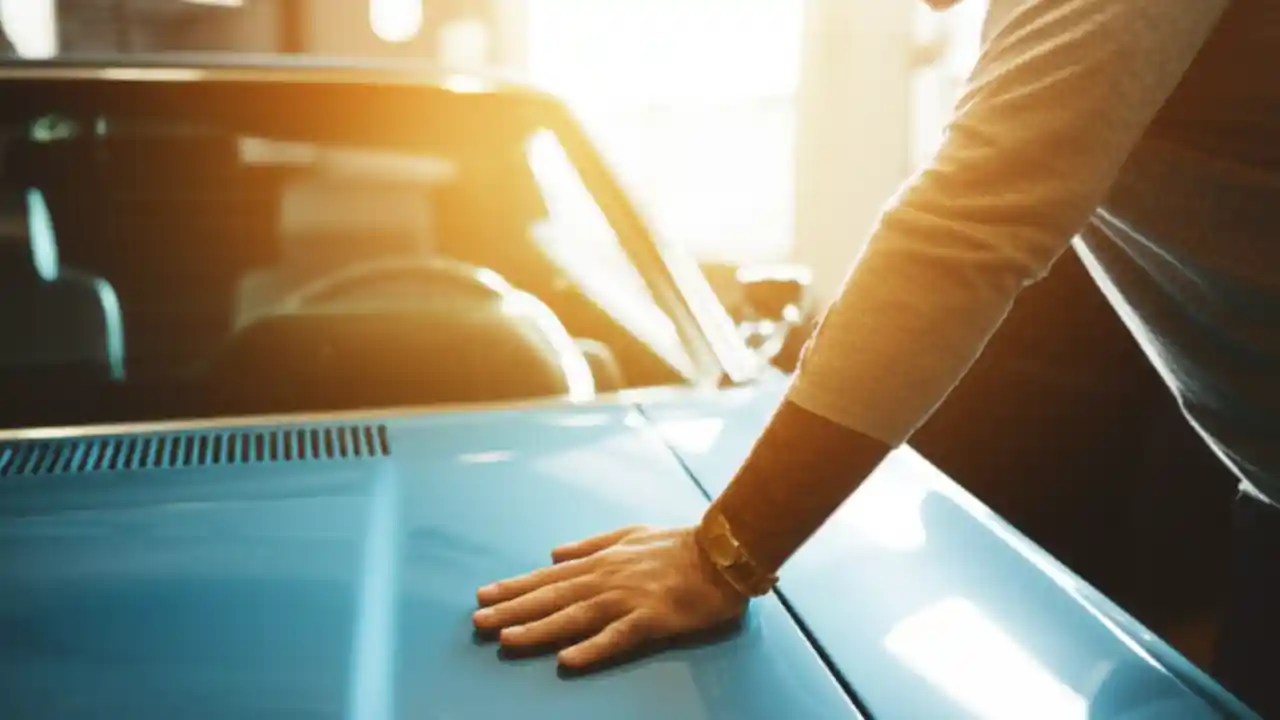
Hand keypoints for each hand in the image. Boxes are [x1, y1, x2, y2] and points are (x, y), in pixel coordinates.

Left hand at [473, 525, 747, 669]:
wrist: (723, 552)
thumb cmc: (678, 544)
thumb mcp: (630, 534)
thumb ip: (590, 543)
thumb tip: (553, 552)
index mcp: (601, 561)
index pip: (548, 577)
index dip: (513, 588)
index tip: (482, 596)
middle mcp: (607, 579)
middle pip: (552, 597)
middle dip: (512, 609)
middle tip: (478, 622)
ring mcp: (628, 599)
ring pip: (574, 616)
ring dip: (539, 628)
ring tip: (507, 640)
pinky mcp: (652, 619)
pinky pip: (617, 636)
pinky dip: (591, 648)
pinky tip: (567, 659)